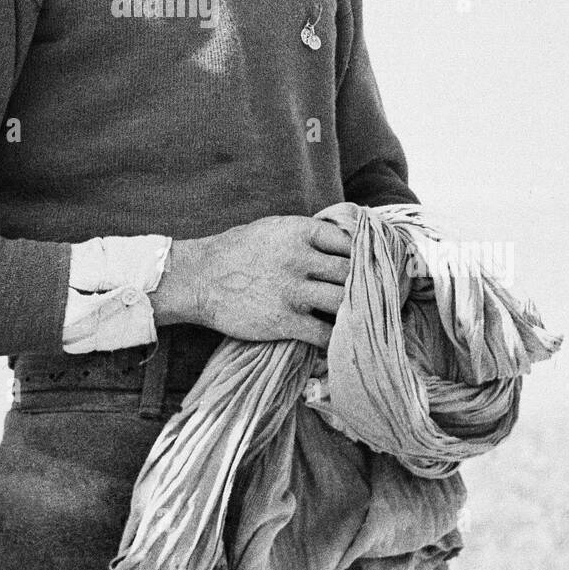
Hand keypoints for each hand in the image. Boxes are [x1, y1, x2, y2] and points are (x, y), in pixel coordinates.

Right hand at [153, 215, 350, 346]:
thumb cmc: (235, 250)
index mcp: (298, 231)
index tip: (366, 264)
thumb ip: (305, 235)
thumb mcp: (272, 228)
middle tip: (369, 293)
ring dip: (352, 310)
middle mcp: (299, 259)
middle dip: (362, 283)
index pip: (348, 240)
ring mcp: (292, 291)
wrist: (199, 277)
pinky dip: (334, 340)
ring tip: (358, 317)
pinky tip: (337, 341)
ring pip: (343, 301)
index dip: (361, 254)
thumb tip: (341, 240)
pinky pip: (324, 334)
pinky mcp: (283, 321)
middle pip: (350, 272)